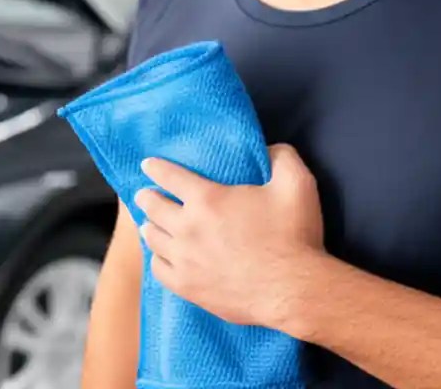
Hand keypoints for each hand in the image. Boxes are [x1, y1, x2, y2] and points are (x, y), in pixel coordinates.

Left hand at [133, 143, 325, 329]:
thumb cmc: (295, 236)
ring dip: (149, 226)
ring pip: (152, 238)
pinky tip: (160, 256)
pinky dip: (157, 258)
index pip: (169, 176)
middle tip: (144, 195)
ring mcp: (184, 259)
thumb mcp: (296, 185)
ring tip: (149, 224)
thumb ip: (281, 157)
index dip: (156, 168)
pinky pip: (159, 269)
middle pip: (153, 206)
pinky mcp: (187, 286)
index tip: (148, 165)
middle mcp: (187, 227)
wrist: (295, 290)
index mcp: (207, 199)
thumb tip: (268, 149)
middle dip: (146, 197)